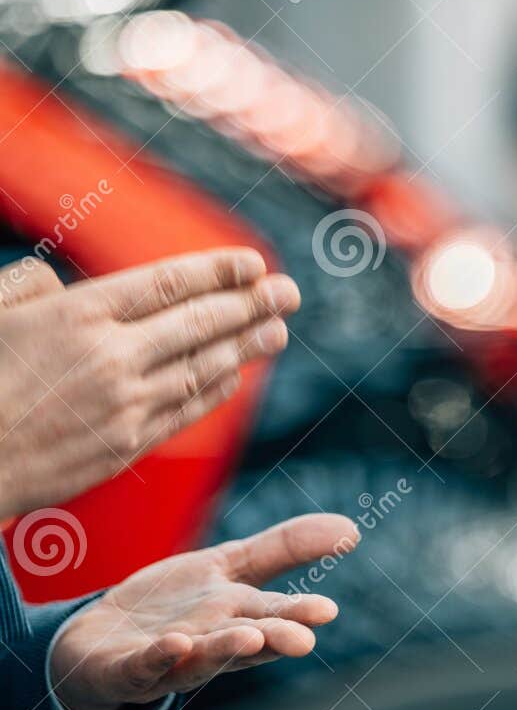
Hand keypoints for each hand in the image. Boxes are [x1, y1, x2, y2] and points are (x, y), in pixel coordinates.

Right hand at [0, 249, 298, 519]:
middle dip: (252, 306)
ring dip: (246, 347)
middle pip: (201, 324)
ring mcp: (123, 405)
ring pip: (202, 368)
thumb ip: (35, 290)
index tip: (252, 264)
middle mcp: (111, 357)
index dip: (218, 273)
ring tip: (278, 330)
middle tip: (289, 292)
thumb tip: (63, 285)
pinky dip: (215, 390)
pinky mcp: (125, 445)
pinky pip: (184, 410)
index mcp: (79, 314)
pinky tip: (234, 375)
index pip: (169, 284)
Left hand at [50, 514, 357, 709]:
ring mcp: (169, 660)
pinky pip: (141, 668)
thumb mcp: (231, 566)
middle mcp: (210, 643)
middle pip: (246, 641)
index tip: (326, 610)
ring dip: (225, 651)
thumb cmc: (176, 606)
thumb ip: (286, 548)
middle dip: (273, 640)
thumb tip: (354, 529)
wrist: (99, 640)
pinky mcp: (124, 670)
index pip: (274, 614)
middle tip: (303, 640)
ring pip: (201, 659)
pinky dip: (159, 658)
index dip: (298, 613)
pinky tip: (175, 642)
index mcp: (239, 618)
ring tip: (249, 638)